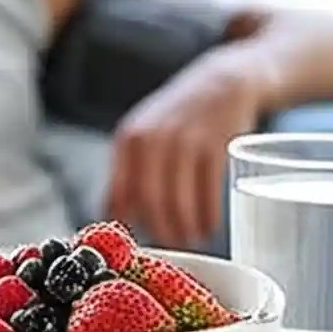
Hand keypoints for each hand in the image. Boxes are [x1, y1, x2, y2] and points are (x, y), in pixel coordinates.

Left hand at [107, 55, 271, 248]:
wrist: (221, 83)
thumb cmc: (178, 118)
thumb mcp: (144, 133)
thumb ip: (127, 169)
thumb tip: (112, 213)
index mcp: (128, 139)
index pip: (119, 194)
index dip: (127, 224)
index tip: (136, 244)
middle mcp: (152, 139)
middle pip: (150, 203)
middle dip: (162, 233)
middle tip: (171, 248)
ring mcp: (184, 141)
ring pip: (179, 202)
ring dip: (186, 231)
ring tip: (190, 240)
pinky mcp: (215, 146)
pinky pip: (208, 194)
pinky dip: (208, 218)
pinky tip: (208, 227)